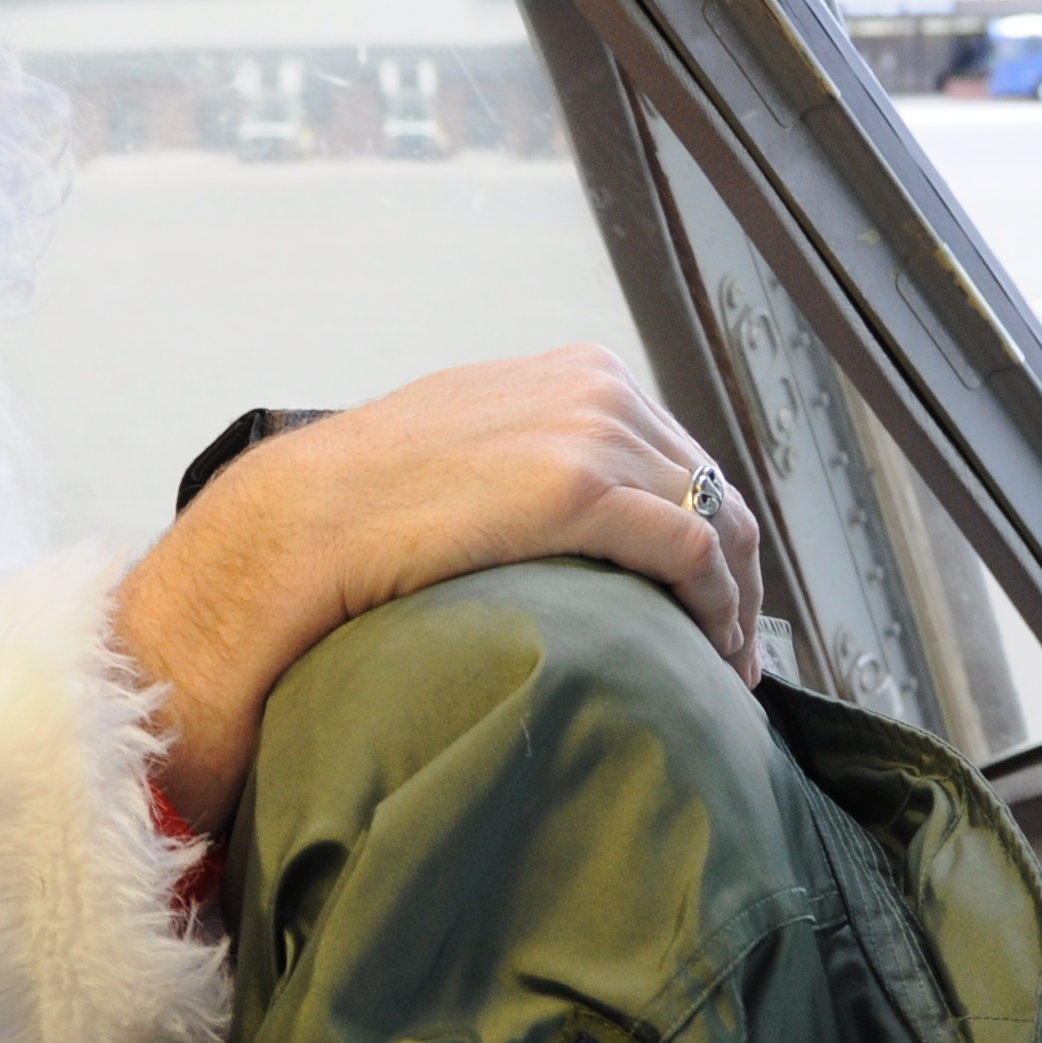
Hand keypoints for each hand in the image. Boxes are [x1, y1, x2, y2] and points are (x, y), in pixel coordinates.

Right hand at [111, 347, 764, 824]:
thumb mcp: (472, 445)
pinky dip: (718, 606)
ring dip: (736, 601)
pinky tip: (712, 655)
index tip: (720, 598)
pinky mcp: (579, 488)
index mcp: (576, 373)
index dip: (714, 529)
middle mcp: (596, 388)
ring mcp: (590, 431)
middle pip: (713, 486)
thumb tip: (568, 514)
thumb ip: (534, 456)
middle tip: (736, 647)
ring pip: (719, 520)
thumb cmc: (369, 501)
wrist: (302, 518)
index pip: (682, 455)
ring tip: (728, 668)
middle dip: (739, 570)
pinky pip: (691, 549)